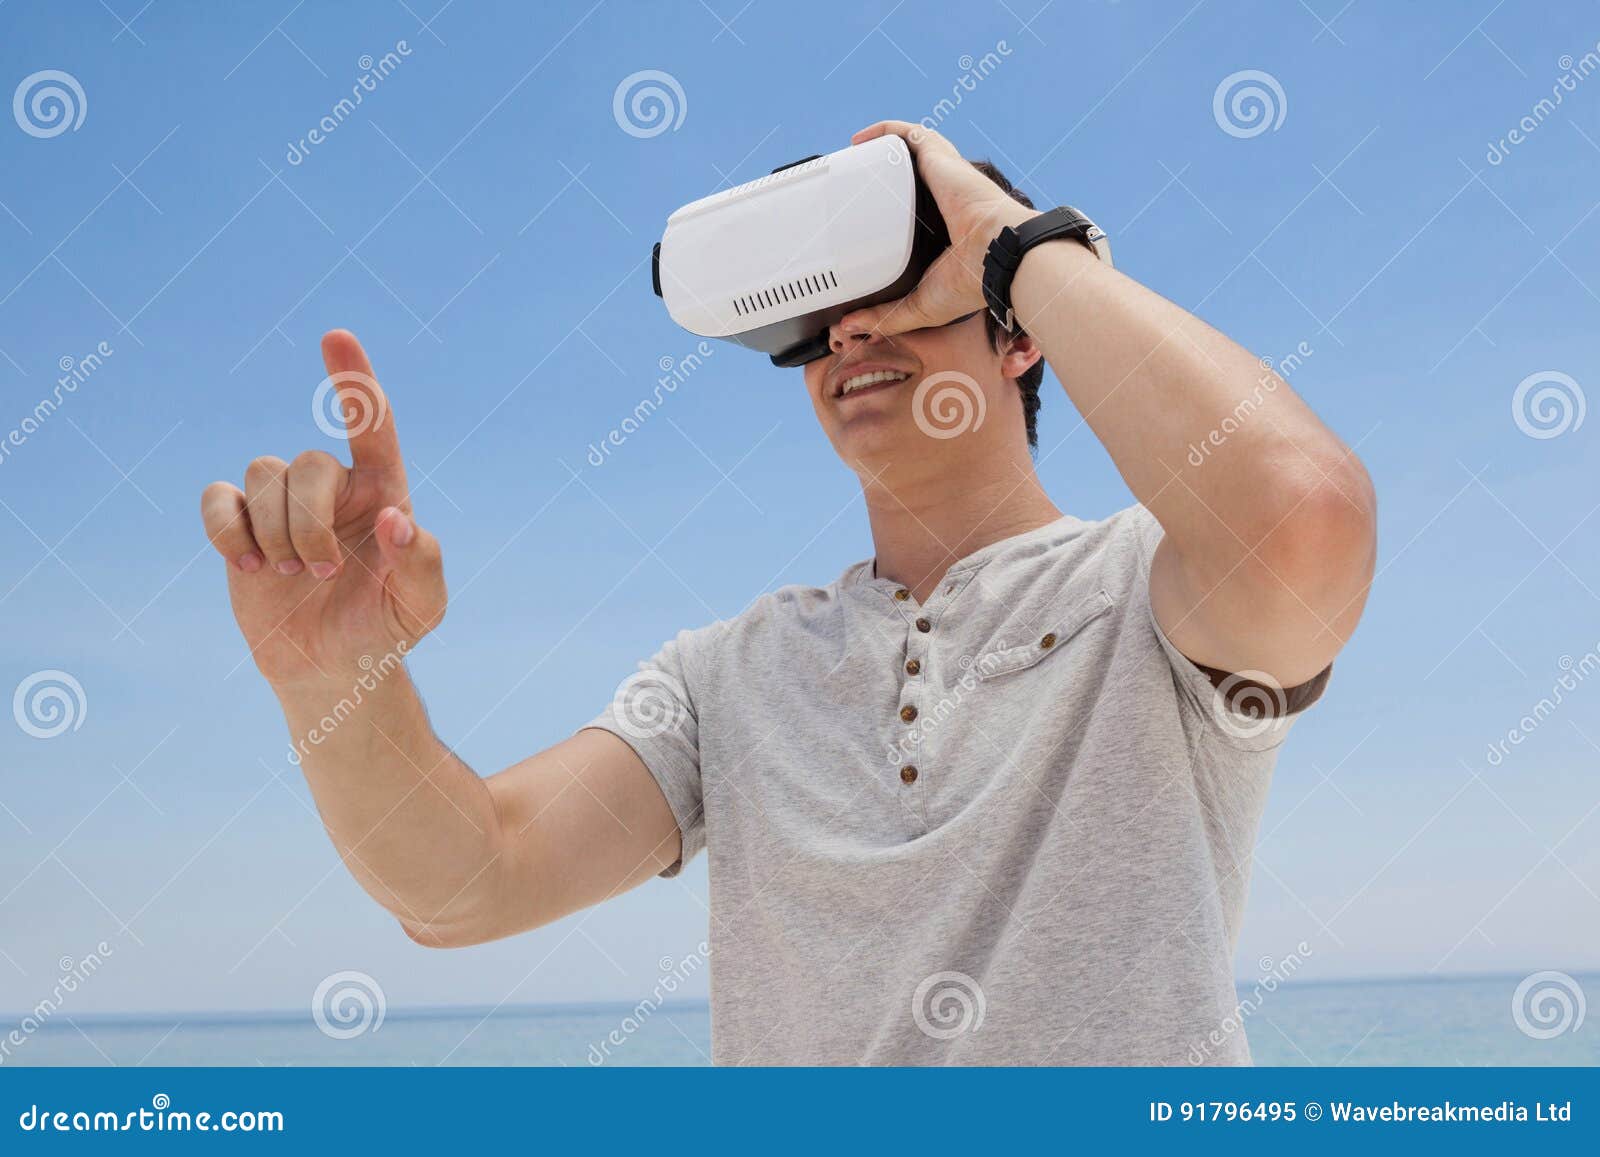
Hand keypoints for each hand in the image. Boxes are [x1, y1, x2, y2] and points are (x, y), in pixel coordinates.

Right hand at [200, 330, 445, 687]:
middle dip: (308, 522)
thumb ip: (423, 564)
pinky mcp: (242, 525)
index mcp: (382, 491)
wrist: (330, 668)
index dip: (354, 380)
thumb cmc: (384, 630)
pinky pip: (220, 498)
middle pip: (306, 463)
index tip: (335, 337)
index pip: (372, 424)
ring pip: (263, 473)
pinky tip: (248, 566)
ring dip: (275, 531)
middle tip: (322, 572)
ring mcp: (284, 503)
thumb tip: (398, 520)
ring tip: (290, 576)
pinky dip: (227, 530)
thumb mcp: (421, 606)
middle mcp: (333, 486)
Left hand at [838, 120, 1037, 337]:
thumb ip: (885, 316)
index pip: (911, 217)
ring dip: (878, 153)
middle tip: (849, 191)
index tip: (860, 223)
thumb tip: (851, 326)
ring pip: (905, 155)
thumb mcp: (920, 306)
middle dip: (879, 182)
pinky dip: (884, 132)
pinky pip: (908, 135)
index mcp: (941, 231)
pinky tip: (859, 141)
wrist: (997, 255)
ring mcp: (942, 176)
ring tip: (849, 162)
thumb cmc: (972, 281)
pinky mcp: (939, 158)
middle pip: (906, 182)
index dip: (887, 216)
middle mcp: (941, 200)